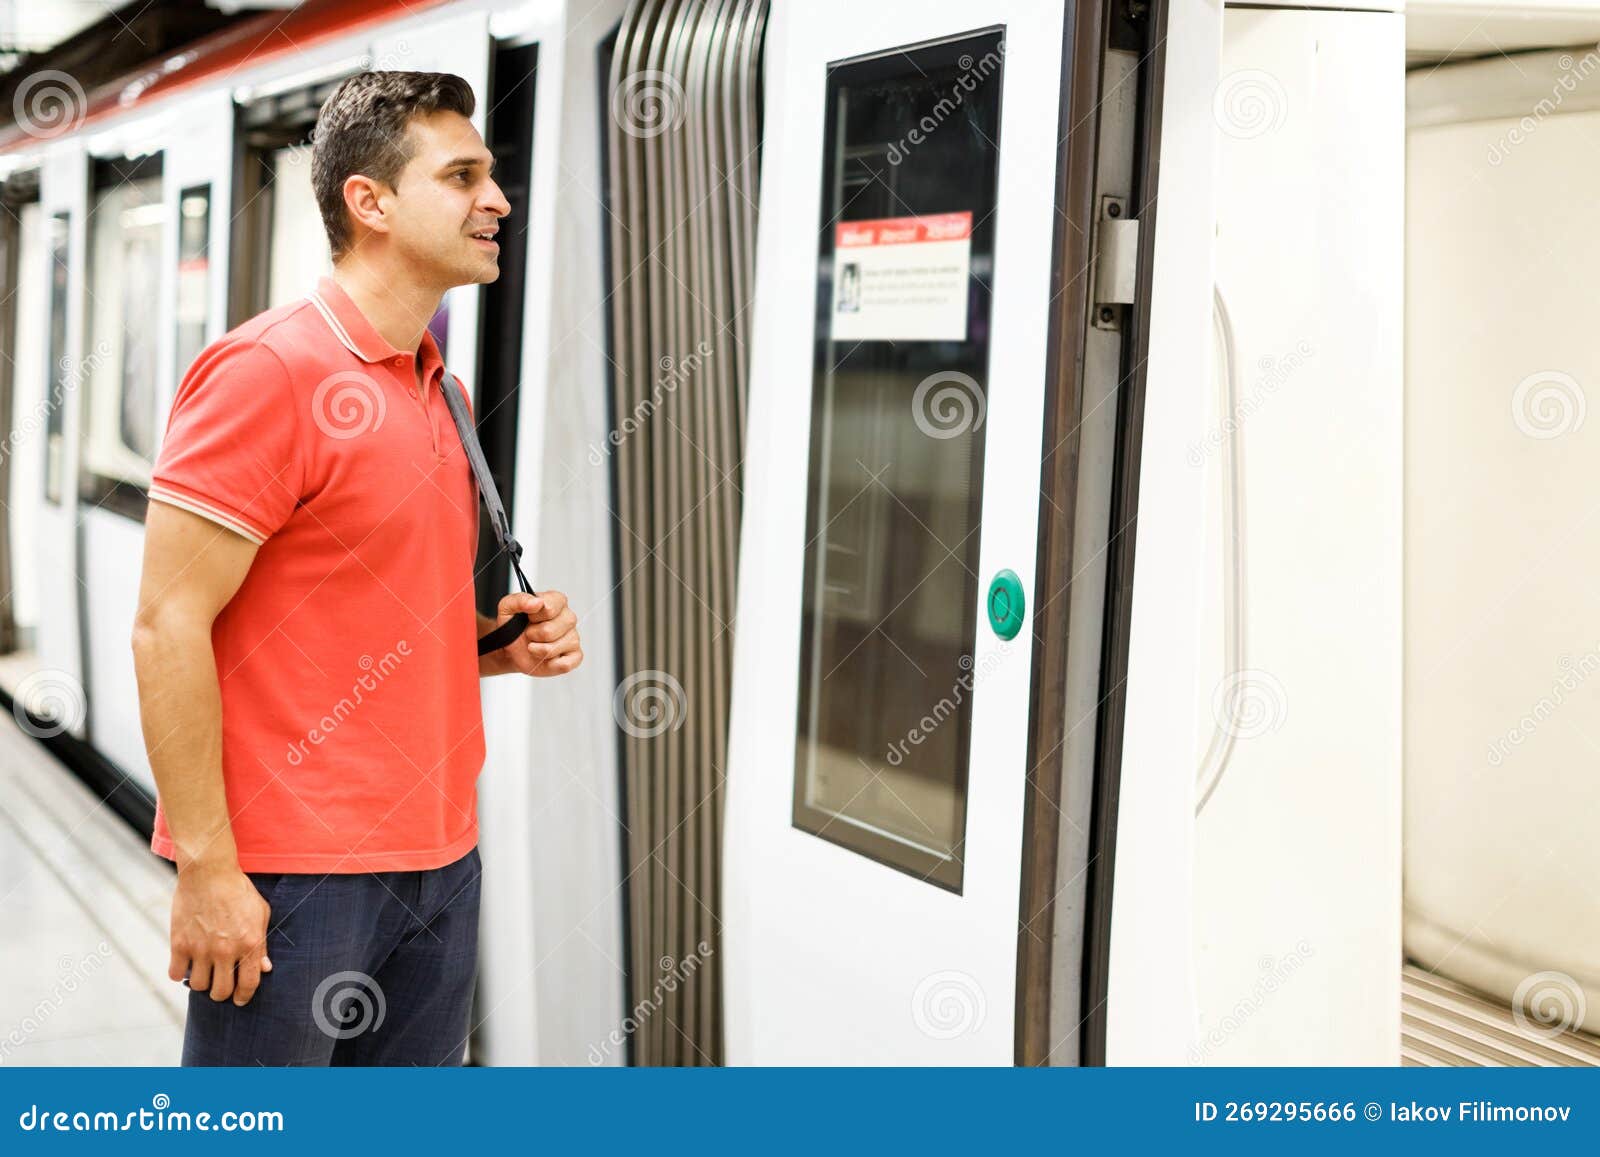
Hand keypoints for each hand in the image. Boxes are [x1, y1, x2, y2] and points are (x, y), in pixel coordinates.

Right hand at [168, 861, 271, 1004]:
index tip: (240, 1000)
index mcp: (249, 944)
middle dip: (222, 993)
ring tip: (204, 972)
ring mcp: (201, 948)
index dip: (244, 997)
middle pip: (221, 991)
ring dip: (201, 983)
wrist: (209, 873)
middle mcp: (226, 951)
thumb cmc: (238, 891)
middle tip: (220, 986)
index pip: (248, 984)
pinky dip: (180, 973)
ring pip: (198, 986)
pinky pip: (176, 974)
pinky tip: (186, 965)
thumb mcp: (260, 913)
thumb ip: (263, 943)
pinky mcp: (179, 943)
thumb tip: (265, 968)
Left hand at [491, 590, 582, 676]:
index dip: (534, 616)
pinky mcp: (575, 656)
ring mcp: (574, 637)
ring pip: (554, 649)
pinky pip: (565, 664)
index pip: (549, 608)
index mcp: (556, 601)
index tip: (528, 617)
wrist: (513, 648)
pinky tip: (545, 658)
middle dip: (533, 635)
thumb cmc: (515, 626)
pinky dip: (549, 664)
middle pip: (549, 631)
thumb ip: (519, 600)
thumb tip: (537, 602)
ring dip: (538, 650)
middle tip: (530, 634)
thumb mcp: (507, 608)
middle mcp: (568, 618)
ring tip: (536, 646)